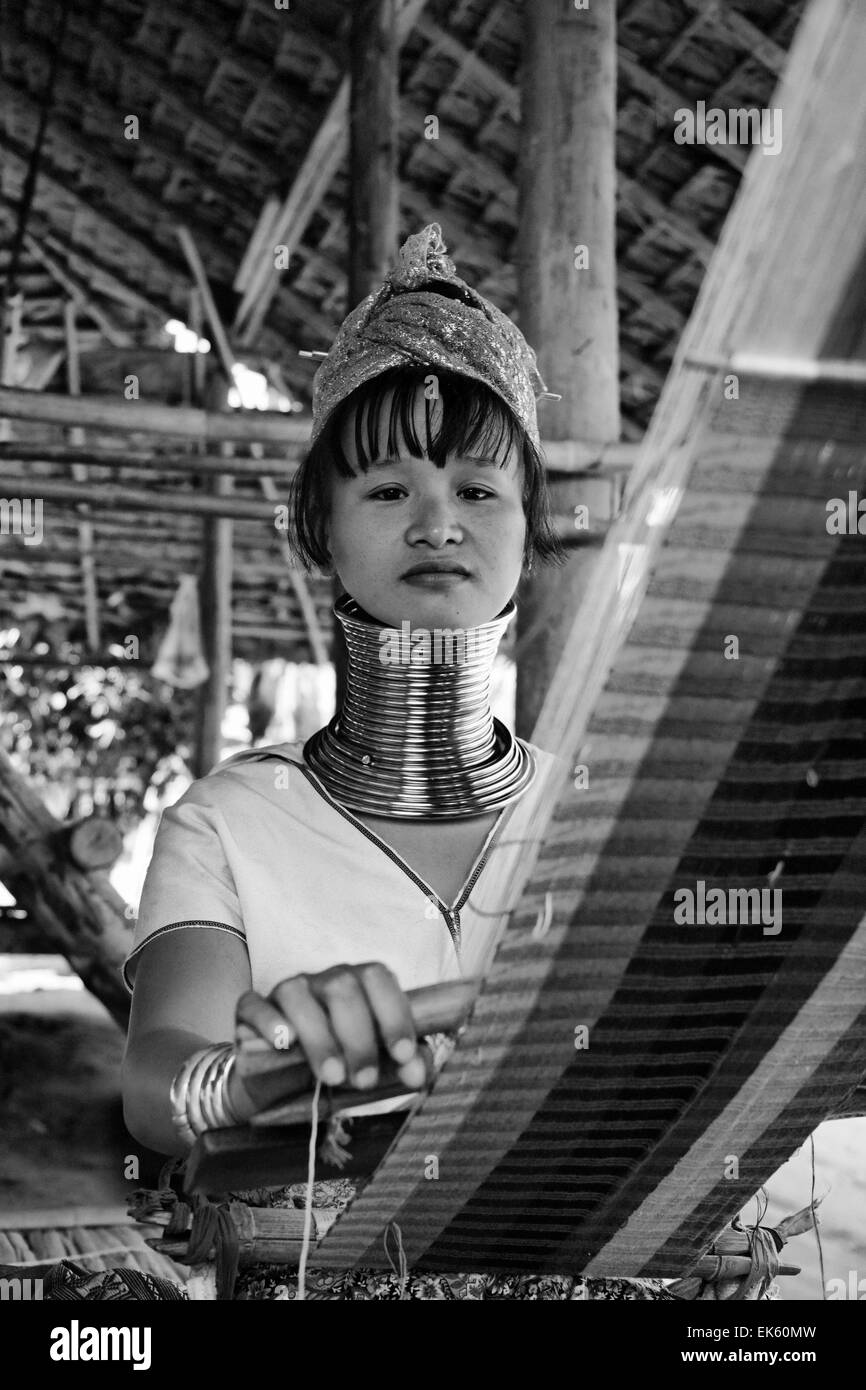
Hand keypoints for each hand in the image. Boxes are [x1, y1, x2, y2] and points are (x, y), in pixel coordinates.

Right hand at [234, 962, 427, 1094]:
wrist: (273, 1084)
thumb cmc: (330, 1067)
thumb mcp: (366, 1068)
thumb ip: (394, 1066)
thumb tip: (420, 1071)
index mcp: (356, 986)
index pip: (378, 978)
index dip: (394, 1015)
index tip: (403, 1055)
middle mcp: (321, 981)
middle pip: (342, 987)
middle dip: (359, 1036)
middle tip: (364, 1079)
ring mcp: (285, 992)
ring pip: (299, 995)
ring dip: (320, 1037)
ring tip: (332, 1076)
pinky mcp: (249, 1010)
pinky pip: (255, 1005)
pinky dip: (271, 1022)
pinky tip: (285, 1044)